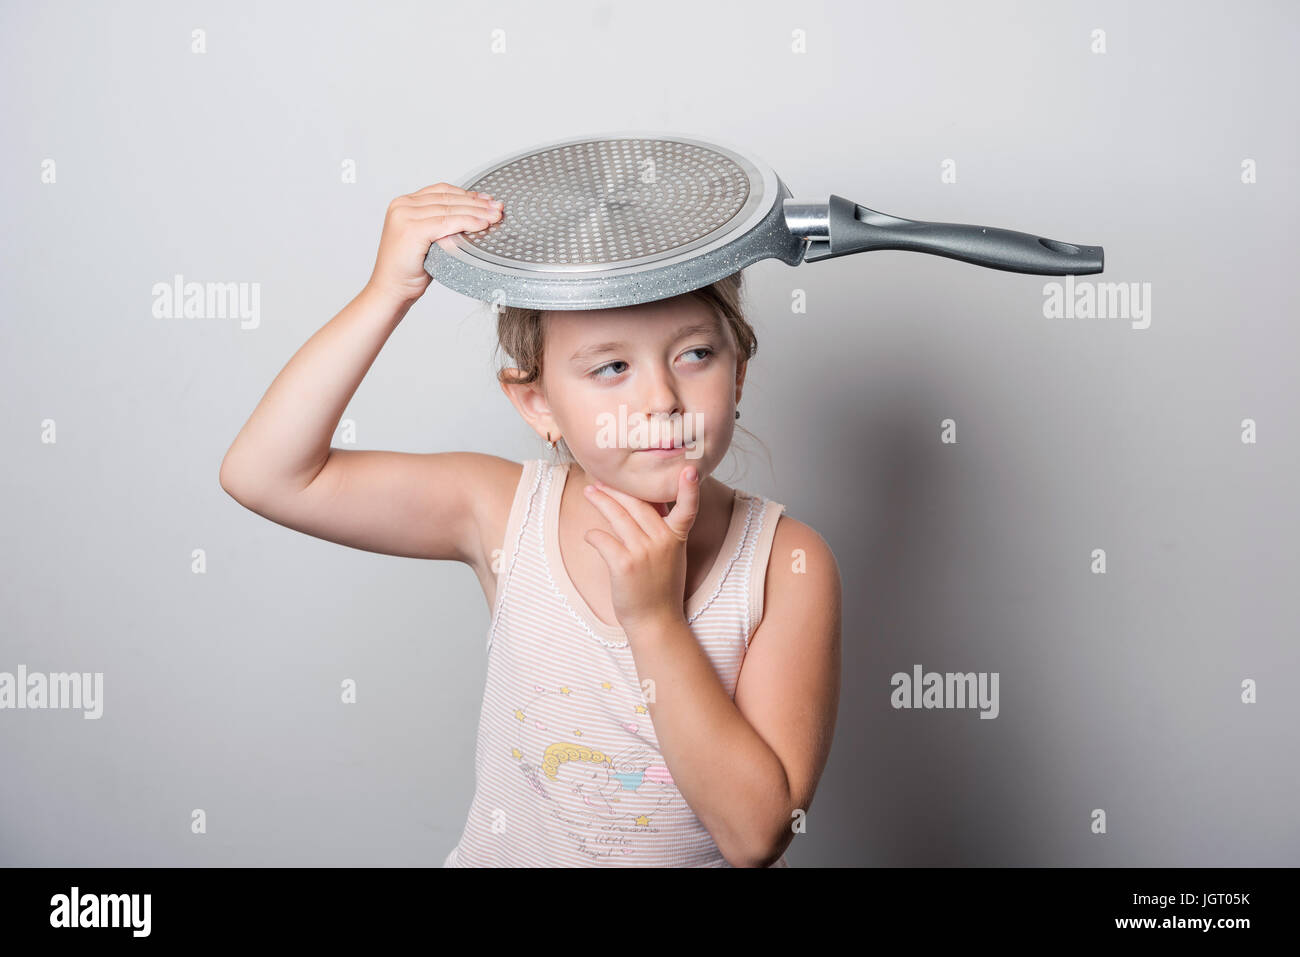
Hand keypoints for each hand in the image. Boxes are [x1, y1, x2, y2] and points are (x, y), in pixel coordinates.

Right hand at [364, 184, 503, 306]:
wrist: (391, 291)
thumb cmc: (408, 272)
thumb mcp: (427, 241)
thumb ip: (442, 226)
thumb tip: (472, 219)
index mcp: (403, 204)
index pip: (441, 192)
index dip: (467, 194)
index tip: (487, 199)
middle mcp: (402, 205)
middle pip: (448, 198)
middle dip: (476, 202)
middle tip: (498, 207)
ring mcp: (405, 216)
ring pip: (450, 209)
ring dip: (477, 211)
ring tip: (496, 216)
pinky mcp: (412, 229)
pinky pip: (447, 222)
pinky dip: (468, 222)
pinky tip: (483, 225)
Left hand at [582, 466, 700, 632]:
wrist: (656, 621)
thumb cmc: (660, 586)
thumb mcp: (671, 555)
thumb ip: (661, 530)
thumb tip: (642, 502)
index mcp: (676, 537)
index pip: (687, 508)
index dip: (689, 489)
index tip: (689, 469)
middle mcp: (662, 541)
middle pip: (637, 504)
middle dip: (616, 489)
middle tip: (600, 479)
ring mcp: (644, 551)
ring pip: (617, 516)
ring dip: (600, 501)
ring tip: (590, 492)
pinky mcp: (624, 563)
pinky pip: (602, 538)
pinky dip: (593, 535)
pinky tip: (590, 536)